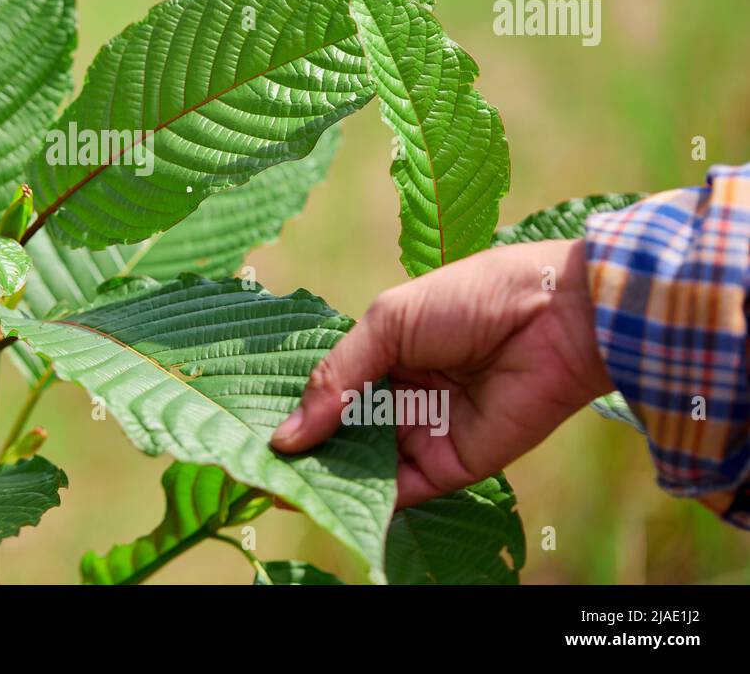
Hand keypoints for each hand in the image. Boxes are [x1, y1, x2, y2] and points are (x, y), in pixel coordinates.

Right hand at [270, 239, 612, 507]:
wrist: (556, 317)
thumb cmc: (470, 298)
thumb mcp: (387, 323)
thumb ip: (337, 378)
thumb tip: (285, 436)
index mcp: (383, 354)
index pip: (325, 391)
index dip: (290, 410)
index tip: (247, 431)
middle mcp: (399, 396)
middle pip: (338, 434)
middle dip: (300, 452)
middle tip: (250, 471)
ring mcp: (423, 432)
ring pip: (362, 467)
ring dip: (324, 480)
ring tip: (276, 491)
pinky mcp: (451, 466)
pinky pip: (400, 491)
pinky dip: (366, 502)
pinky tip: (327, 504)